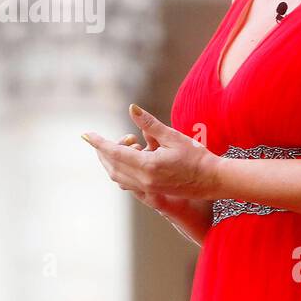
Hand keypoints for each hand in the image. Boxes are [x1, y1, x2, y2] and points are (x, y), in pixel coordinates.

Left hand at [81, 104, 221, 201]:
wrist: (214, 180)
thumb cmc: (197, 156)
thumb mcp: (173, 136)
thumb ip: (149, 124)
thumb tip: (131, 108)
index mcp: (148, 166)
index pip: (114, 152)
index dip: (98, 142)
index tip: (86, 134)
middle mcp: (144, 180)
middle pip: (112, 166)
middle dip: (103, 151)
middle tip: (99, 138)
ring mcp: (148, 189)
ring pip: (118, 176)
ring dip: (111, 162)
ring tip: (120, 145)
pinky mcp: (153, 192)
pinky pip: (128, 183)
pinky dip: (121, 171)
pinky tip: (128, 159)